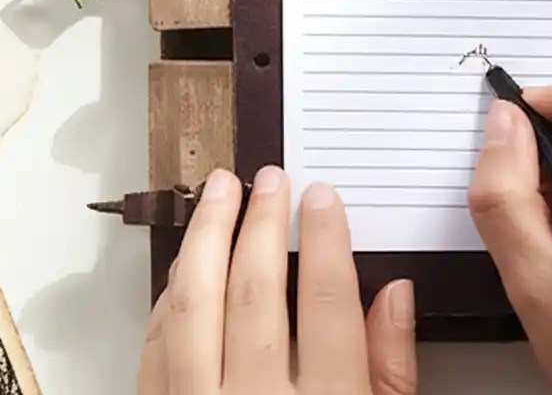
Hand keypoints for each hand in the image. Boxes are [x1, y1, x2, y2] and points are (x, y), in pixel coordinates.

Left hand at [137, 168, 417, 394]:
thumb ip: (391, 373)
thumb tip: (395, 292)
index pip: (328, 305)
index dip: (326, 241)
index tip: (322, 196)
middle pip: (256, 292)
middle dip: (263, 224)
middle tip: (271, 178)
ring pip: (193, 306)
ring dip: (205, 239)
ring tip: (219, 192)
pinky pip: (156, 343)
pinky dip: (172, 294)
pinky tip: (188, 263)